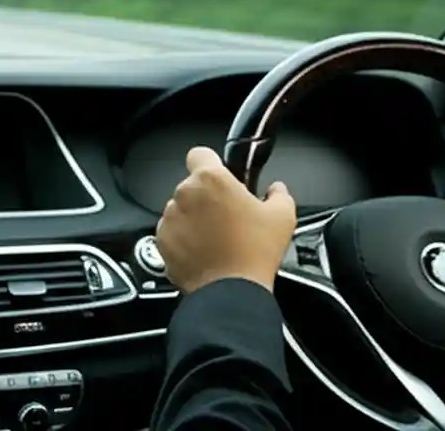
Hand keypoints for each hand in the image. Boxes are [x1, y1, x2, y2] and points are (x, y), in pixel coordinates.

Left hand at [156, 146, 296, 293]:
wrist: (230, 291)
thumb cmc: (254, 253)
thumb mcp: (282, 216)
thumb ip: (279, 193)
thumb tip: (276, 189)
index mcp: (211, 180)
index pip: (199, 154)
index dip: (211, 164)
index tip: (220, 177)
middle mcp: (184, 194)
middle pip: (192, 186)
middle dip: (207, 197)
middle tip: (228, 217)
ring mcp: (170, 218)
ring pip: (181, 209)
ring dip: (194, 218)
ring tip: (217, 238)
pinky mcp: (161, 241)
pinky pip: (172, 232)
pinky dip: (183, 238)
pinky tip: (204, 251)